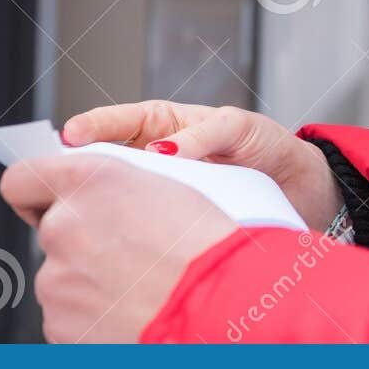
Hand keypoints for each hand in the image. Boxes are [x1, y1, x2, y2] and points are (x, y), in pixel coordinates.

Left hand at [0, 153, 237, 342]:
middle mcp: (63, 226)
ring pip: (62, 278)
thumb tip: (93, 193)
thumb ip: (112, 184)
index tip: (46, 202)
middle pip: (52, 231)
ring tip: (140, 287)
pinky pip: (70, 317)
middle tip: (130, 253)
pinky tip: (133, 312)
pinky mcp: (61, 327)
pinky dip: (95, 317)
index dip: (34, 192)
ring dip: (91, 282)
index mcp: (89, 180)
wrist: (225, 307)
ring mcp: (57, 281)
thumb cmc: (211, 244)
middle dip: (82, 241)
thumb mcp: (167, 184)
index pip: (20, 178)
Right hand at [60, 101, 343, 230]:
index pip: (116, 123)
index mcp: (164, 126)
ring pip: (116, 199)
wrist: (303, 190)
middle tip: (65, 179)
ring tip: (86, 215)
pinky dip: (129, 236)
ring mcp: (160, 195)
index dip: (90, 128)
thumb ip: (203, 136)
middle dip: (82, 171)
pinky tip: (123, 245)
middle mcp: (154, 160)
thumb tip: (164, 150)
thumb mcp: (239, 129)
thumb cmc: (269, 148)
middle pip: (104, 164)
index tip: (70, 137)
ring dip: (101, 207)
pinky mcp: (170, 226)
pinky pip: (141, 229)